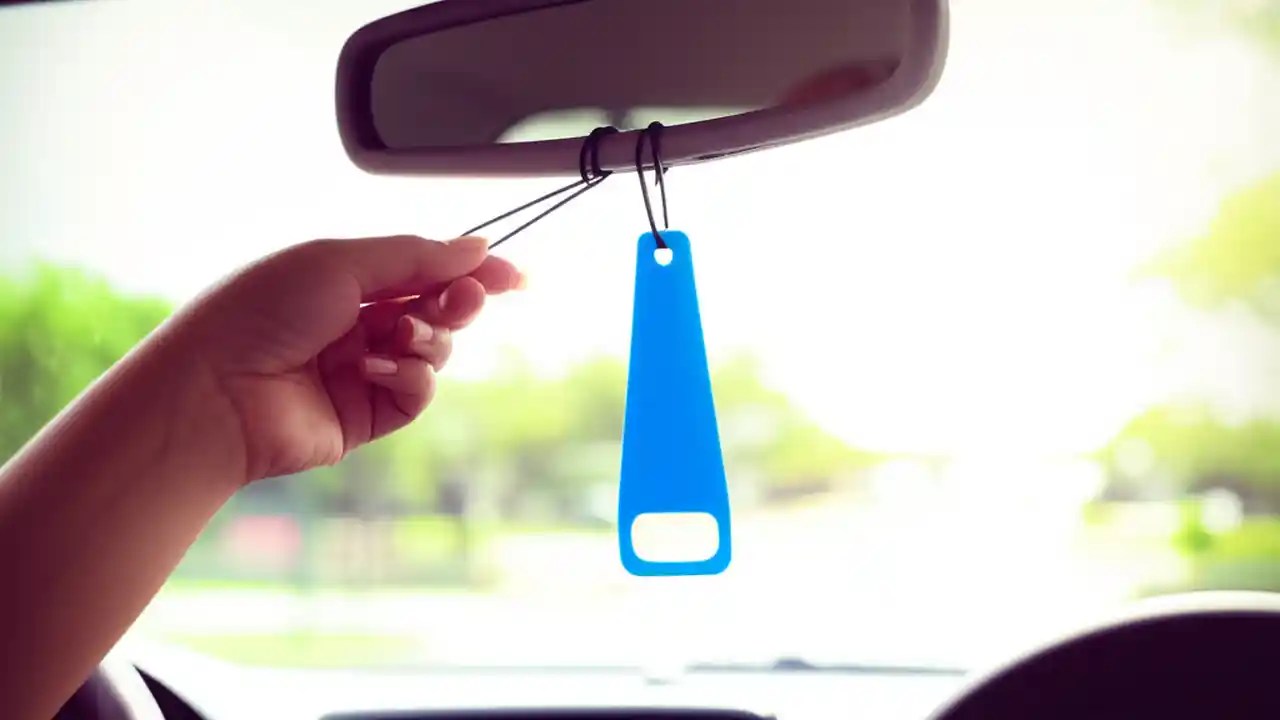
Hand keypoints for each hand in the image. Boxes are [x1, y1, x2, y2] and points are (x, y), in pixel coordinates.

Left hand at [177, 235, 520, 481]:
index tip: (513, 274)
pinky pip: (416, 393)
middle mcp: (352, 323)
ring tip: (403, 335)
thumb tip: (476, 247)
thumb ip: (415, 256)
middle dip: (457, 301)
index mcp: (341, 277)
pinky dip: (411, 377)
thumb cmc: (260, 312)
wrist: (215, 391)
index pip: (421, 268)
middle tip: (465, 299)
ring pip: (432, 351)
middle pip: (434, 309)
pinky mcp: (364, 416)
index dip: (469, 269)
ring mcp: (359, 371)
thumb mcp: (340, 262)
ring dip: (430, 338)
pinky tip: (378, 370)